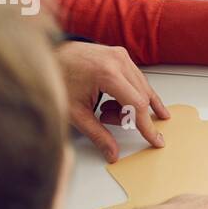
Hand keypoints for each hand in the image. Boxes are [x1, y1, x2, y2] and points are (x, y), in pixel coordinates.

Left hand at [57, 41, 169, 162]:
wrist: (50, 56)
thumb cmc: (59, 79)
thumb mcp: (76, 113)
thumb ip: (98, 135)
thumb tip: (113, 153)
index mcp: (107, 73)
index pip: (137, 105)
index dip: (147, 126)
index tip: (157, 140)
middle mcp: (118, 61)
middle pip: (142, 97)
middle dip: (130, 115)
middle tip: (108, 119)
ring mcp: (121, 56)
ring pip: (141, 89)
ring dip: (129, 105)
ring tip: (105, 108)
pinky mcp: (121, 55)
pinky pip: (136, 80)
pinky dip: (129, 94)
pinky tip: (114, 100)